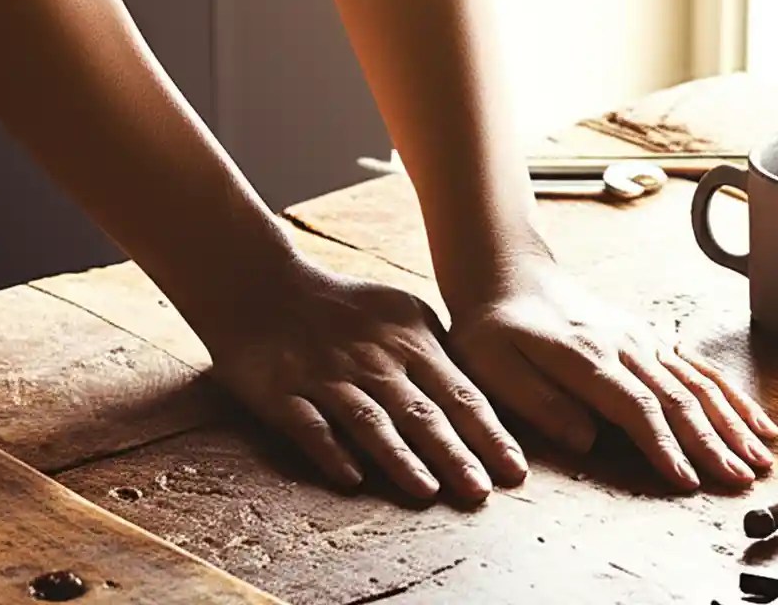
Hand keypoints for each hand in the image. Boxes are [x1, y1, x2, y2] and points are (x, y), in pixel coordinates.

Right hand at [203, 257, 525, 502]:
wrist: (262, 285)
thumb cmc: (344, 308)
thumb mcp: (403, 313)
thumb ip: (441, 353)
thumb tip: (483, 400)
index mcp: (412, 344)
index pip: (460, 395)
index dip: (488, 434)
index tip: (515, 469)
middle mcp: (375, 362)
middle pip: (421, 413)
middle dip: (454, 453)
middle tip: (480, 491)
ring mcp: (328, 377)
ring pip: (370, 421)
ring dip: (400, 457)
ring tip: (427, 490)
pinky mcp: (283, 392)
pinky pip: (309, 424)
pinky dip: (330, 450)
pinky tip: (350, 478)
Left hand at [447, 256, 777, 490]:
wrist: (508, 275)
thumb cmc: (494, 328)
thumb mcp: (492, 365)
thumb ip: (538, 402)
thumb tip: (587, 440)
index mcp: (586, 356)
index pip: (635, 406)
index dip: (664, 445)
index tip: (688, 480)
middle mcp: (625, 345)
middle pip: (678, 397)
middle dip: (713, 442)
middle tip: (740, 481)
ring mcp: (643, 339)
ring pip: (698, 383)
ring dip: (732, 423)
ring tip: (759, 460)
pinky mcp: (652, 338)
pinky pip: (701, 368)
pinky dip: (733, 397)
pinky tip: (757, 423)